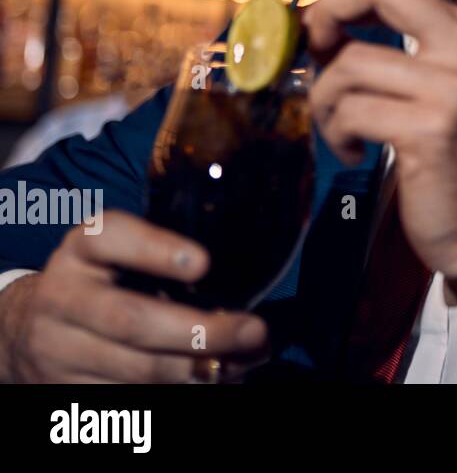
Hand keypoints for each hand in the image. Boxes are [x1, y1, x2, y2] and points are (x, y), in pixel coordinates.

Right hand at [0, 211, 268, 382]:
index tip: (202, 262)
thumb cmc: (101, 281)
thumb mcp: (120, 255)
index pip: (110, 238)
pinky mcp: (64, 389)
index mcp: (82, 248)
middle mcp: (63, 296)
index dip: (155, 249)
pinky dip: (177, 391)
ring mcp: (59, 348)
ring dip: (197, 369)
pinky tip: (209, 381)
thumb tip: (240, 296)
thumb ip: (168, 262)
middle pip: (132, 319)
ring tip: (242, 360)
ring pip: (135, 368)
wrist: (26, 328)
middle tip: (252, 331)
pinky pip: (129, 396)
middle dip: (200, 330)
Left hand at [303, 0, 456, 276]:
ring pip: (350, 63)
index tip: (322, 31)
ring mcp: (456, 88)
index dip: (345, 0)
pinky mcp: (431, 128)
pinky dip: (337, 133)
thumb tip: (326, 24)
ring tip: (339, 130)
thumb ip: (410, 52)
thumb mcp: (450, 90)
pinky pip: (351, 111)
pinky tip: (352, 153)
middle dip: (328, 14)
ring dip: (326, 100)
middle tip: (312, 49)